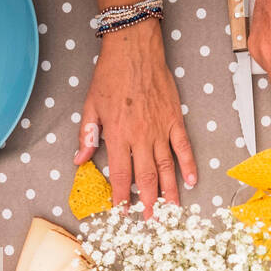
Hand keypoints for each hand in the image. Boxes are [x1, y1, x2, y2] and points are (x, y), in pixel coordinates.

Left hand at [74, 20, 197, 216]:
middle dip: (147, 202)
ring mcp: (160, 130)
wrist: (134, 50)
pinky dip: (188, 165)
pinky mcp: (174, 121)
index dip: (121, 195)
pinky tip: (191, 181)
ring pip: (166, 168)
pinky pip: (183, 148)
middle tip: (149, 219)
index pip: (120, 174)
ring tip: (171, 211)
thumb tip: (79, 160)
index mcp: (118, 135)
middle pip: (145, 177)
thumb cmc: (111, 76)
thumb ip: (87, 135)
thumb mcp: (91, 105)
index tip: (122, 210)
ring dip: (169, 192)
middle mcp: (141, 137)